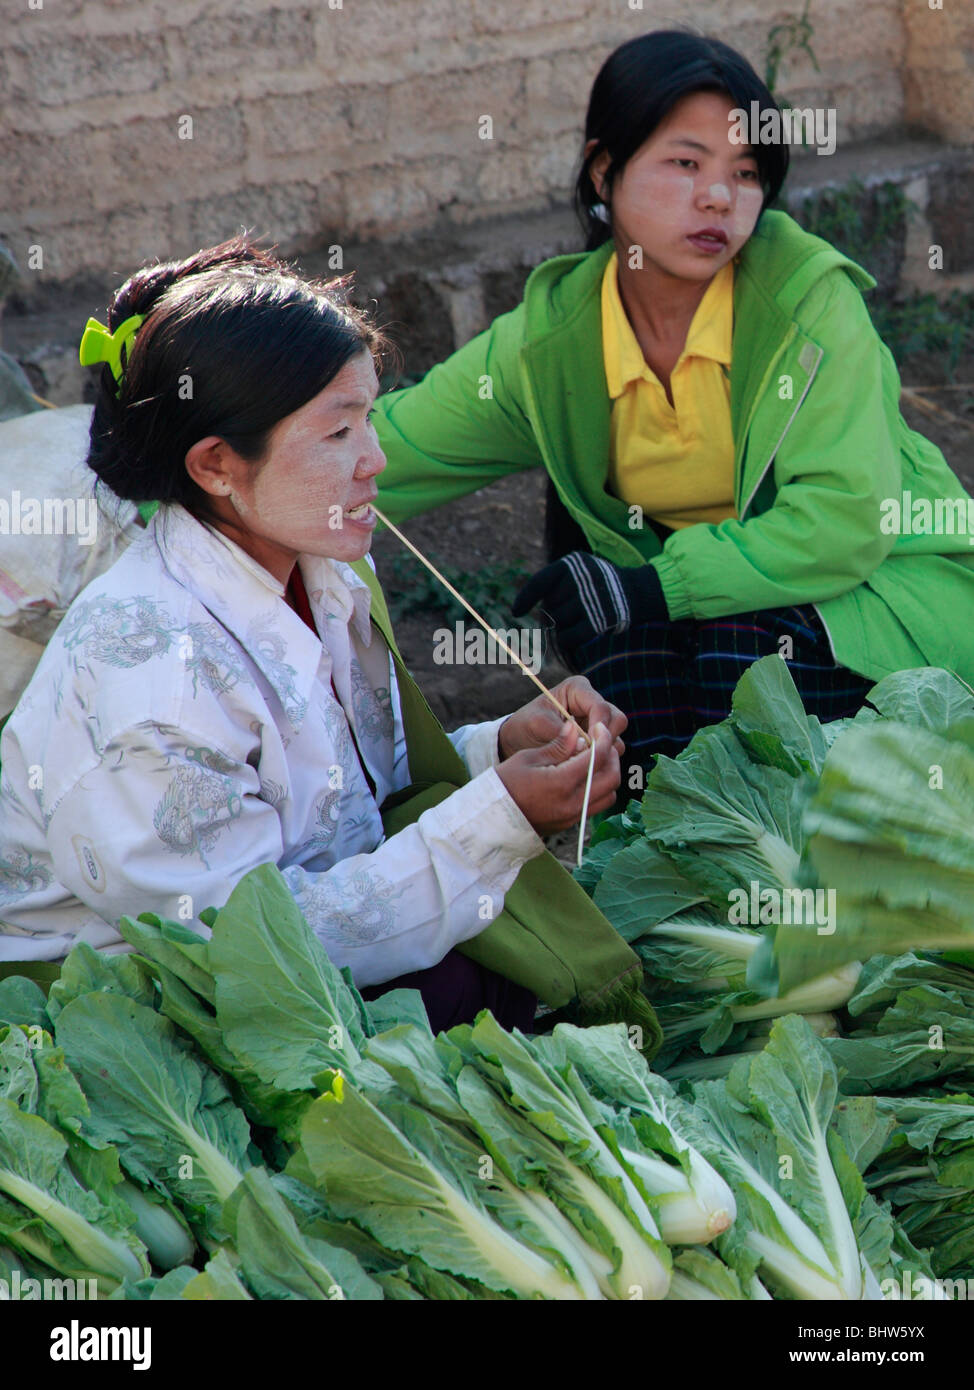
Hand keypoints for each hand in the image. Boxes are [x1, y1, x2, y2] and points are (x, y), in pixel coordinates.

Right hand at [496, 719, 621, 835]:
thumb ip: (558, 745)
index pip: (597, 757)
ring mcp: (574, 816)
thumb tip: (575, 727)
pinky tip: (586, 776)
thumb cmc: (505, 783)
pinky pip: (598, 804)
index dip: (603, 738)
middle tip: (602, 742)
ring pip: (610, 793)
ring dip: (608, 774)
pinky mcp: (571, 823)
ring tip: (595, 759)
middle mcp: (573, 803)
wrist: (492, 817)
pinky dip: (600, 788)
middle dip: (611, 756)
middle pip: (612, 777)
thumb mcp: (528, 758)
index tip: (600, 727)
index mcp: (561, 782)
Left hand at [498, 675, 626, 760]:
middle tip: (588, 758)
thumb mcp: (537, 725)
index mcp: (578, 689)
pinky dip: (600, 760)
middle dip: (605, 740)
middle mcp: (592, 702)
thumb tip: (584, 747)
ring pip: (616, 737)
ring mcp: (598, 721)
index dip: (598, 728)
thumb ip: (560, 734)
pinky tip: (583, 767)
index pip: (600, 707)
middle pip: (617, 720)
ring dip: (603, 752)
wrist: (519, 739)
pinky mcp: (599, 739)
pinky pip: (611, 750)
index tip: (588, 747)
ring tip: (582, 764)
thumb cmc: (526, 725)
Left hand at [511, 551, 666, 650]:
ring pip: (558, 623)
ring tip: (579, 620)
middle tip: (571, 611)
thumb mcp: (580, 571)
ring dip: (561, 627)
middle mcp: (579, 580)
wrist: (637, 592)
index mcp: (572, 565)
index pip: (539, 583)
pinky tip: (573, 639)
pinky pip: (568, 638)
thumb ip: (555, 584)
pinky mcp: (597, 622)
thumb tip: (524, 609)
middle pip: (549, 606)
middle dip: (554, 613)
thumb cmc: (599, 583)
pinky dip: (567, 641)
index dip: (525, 598)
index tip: (515, 612)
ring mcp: (589, 601)